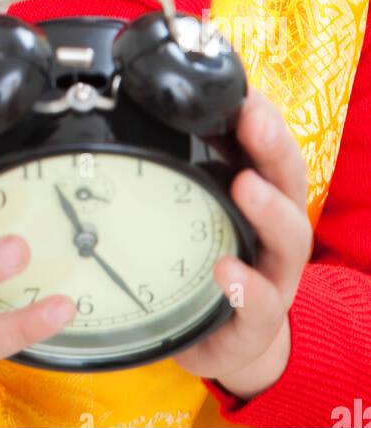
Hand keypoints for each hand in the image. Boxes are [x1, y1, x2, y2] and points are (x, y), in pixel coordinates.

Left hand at [171, 86, 312, 399]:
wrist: (226, 337)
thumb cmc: (209, 259)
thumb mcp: (199, 208)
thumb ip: (182, 166)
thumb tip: (138, 110)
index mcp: (261, 195)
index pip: (270, 146)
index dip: (263, 115)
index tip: (244, 90)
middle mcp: (275, 230)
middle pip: (288, 182)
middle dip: (273, 146)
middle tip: (253, 120)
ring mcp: (273, 276)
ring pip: (289, 239)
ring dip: (270, 210)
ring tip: (246, 186)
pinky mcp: (257, 322)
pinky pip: (261, 306)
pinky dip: (247, 287)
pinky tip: (227, 270)